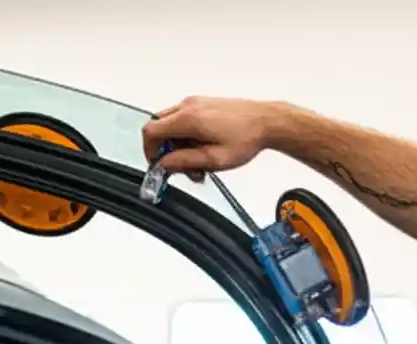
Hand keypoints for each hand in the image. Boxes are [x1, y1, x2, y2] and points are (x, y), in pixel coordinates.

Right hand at [140, 96, 275, 177]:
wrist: (267, 121)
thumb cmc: (247, 138)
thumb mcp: (214, 159)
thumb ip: (185, 162)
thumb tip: (164, 164)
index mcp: (188, 119)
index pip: (150, 131)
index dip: (149, 151)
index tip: (159, 165)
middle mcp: (188, 106)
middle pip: (159, 127)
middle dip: (166, 150)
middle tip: (184, 167)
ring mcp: (196, 103)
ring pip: (171, 124)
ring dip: (178, 144)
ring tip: (199, 160)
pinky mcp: (203, 103)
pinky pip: (184, 119)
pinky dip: (187, 134)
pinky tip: (204, 147)